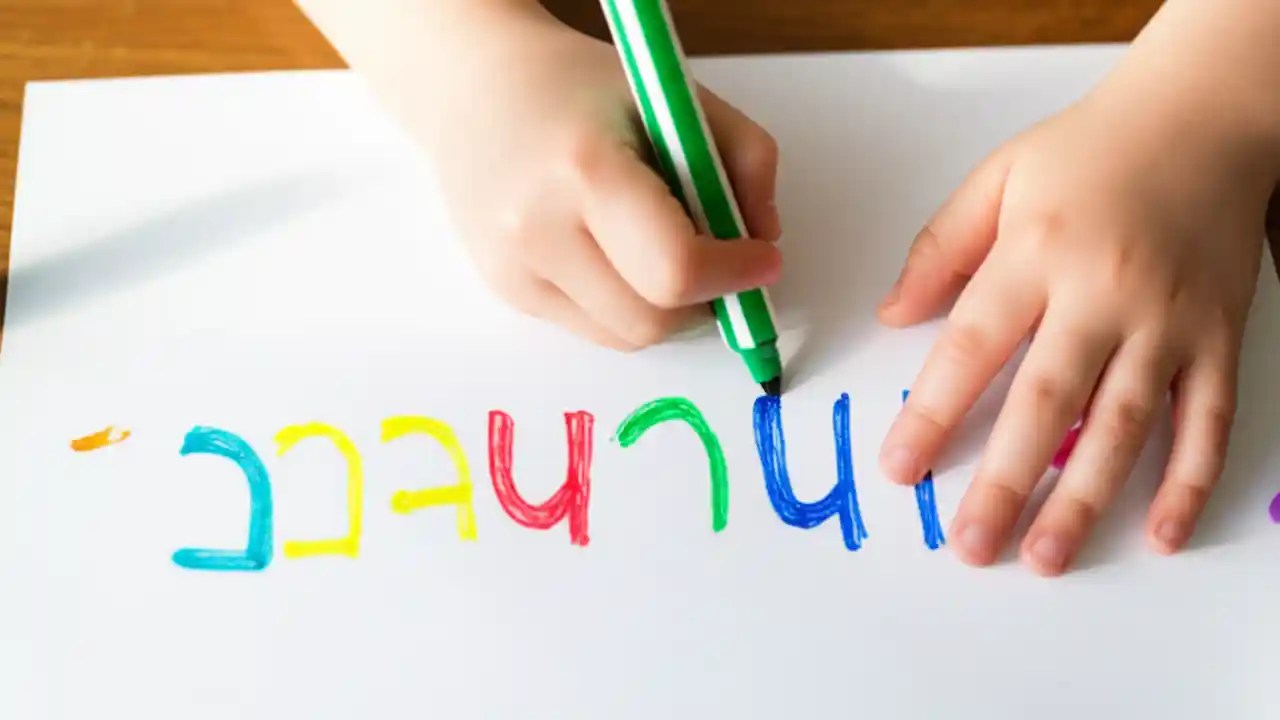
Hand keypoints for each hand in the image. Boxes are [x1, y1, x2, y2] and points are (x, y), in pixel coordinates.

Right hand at [411, 11, 780, 348]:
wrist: (475, 86)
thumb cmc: (579, 87)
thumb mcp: (676, 98)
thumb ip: (744, 161)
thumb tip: (765, 239)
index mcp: (585, 171)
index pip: (675, 268)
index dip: (733, 274)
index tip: (761, 261)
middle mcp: (538, 230)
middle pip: (653, 321)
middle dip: (704, 300)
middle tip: (720, 262)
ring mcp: (514, 269)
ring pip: (625, 337)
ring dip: (665, 310)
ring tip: (664, 251)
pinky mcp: (506, 291)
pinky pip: (592, 327)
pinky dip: (623, 303)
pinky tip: (615, 252)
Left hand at [876, 75, 1274, 575]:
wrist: (1205, 118)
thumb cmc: (1091, 150)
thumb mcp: (997, 177)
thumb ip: (939, 248)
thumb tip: (890, 316)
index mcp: (1037, 253)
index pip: (972, 346)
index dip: (933, 413)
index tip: (901, 468)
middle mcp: (1103, 293)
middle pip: (1047, 401)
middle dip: (1006, 481)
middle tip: (970, 545)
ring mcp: (1168, 321)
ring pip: (1125, 424)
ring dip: (1086, 499)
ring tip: (1046, 557)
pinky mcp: (1218, 338)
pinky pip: (1208, 419)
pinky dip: (1189, 481)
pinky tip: (1160, 533)